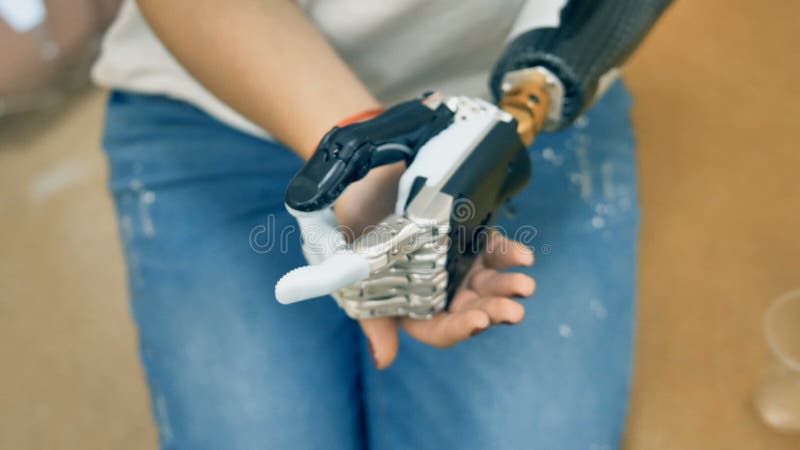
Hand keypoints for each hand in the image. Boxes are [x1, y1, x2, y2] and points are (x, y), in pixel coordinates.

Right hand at [335, 167, 535, 369]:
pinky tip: (523, 258)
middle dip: (493, 311)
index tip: (477, 321)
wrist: (357, 175)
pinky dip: (509, 255)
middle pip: (470, 309)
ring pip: (487, 284)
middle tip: (513, 311)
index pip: (438, 329)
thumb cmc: (350, 226)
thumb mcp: (352, 271)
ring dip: (506, 287)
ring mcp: (455, 263)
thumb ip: (371, 316)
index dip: (458, 329)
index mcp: (409, 305)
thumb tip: (385, 361)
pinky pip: (494, 251)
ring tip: (524, 286)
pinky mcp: (469, 236)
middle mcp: (435, 289)